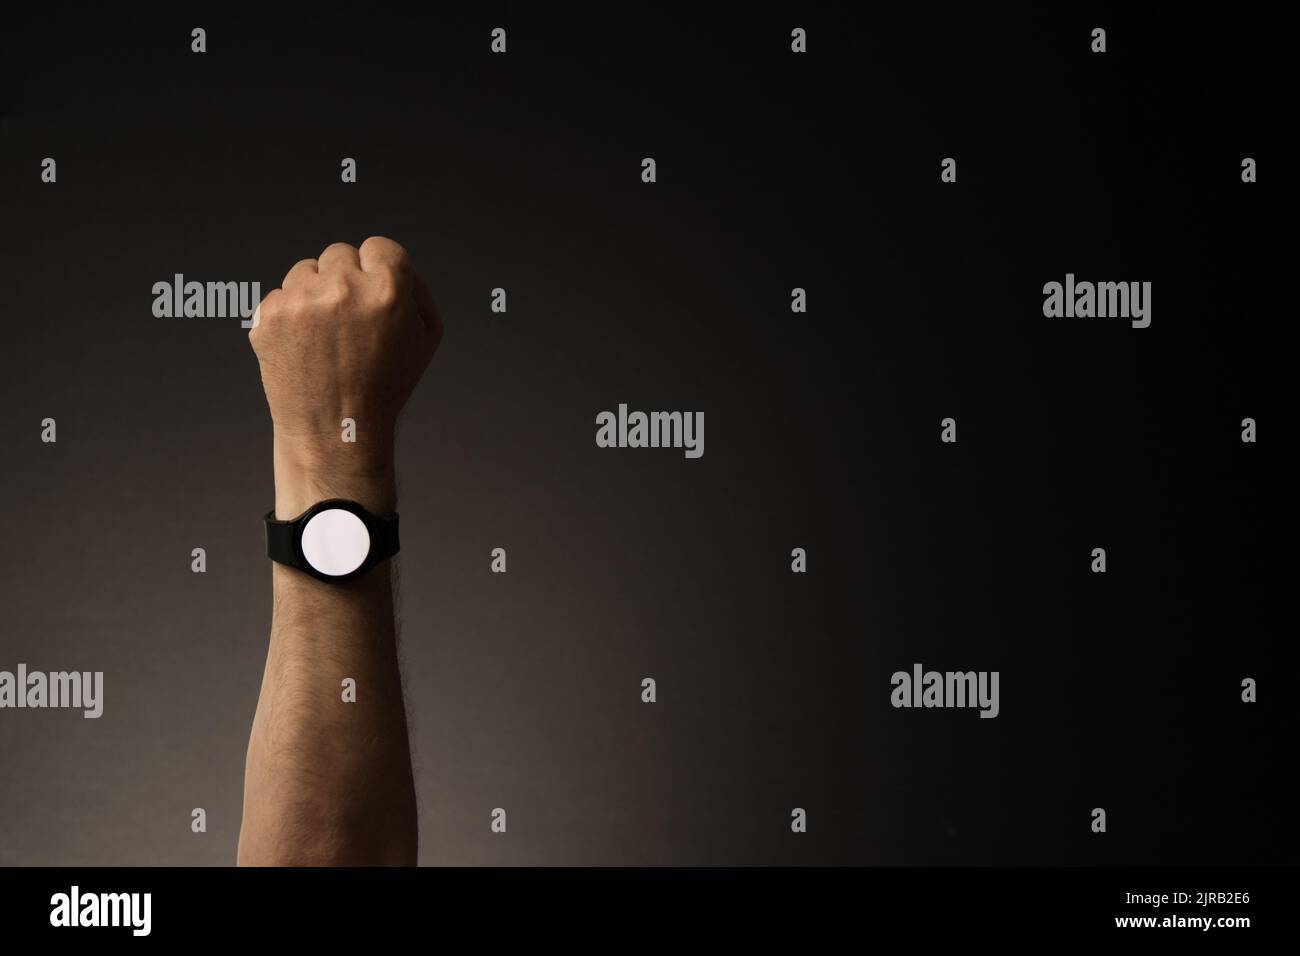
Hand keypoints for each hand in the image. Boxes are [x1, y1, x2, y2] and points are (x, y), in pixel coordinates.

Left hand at [249, 237, 441, 515]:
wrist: (336, 429)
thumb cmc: (385, 386)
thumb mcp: (425, 339)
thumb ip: (414, 289)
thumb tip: (390, 262)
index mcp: (388, 289)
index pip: (379, 247)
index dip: (378, 272)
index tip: (372, 297)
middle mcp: (344, 288)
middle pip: (340, 254)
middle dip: (344, 282)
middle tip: (348, 324)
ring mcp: (303, 300)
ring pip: (305, 270)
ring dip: (314, 295)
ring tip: (325, 338)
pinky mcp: (269, 315)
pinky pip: (280, 295)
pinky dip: (289, 317)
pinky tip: (303, 348)